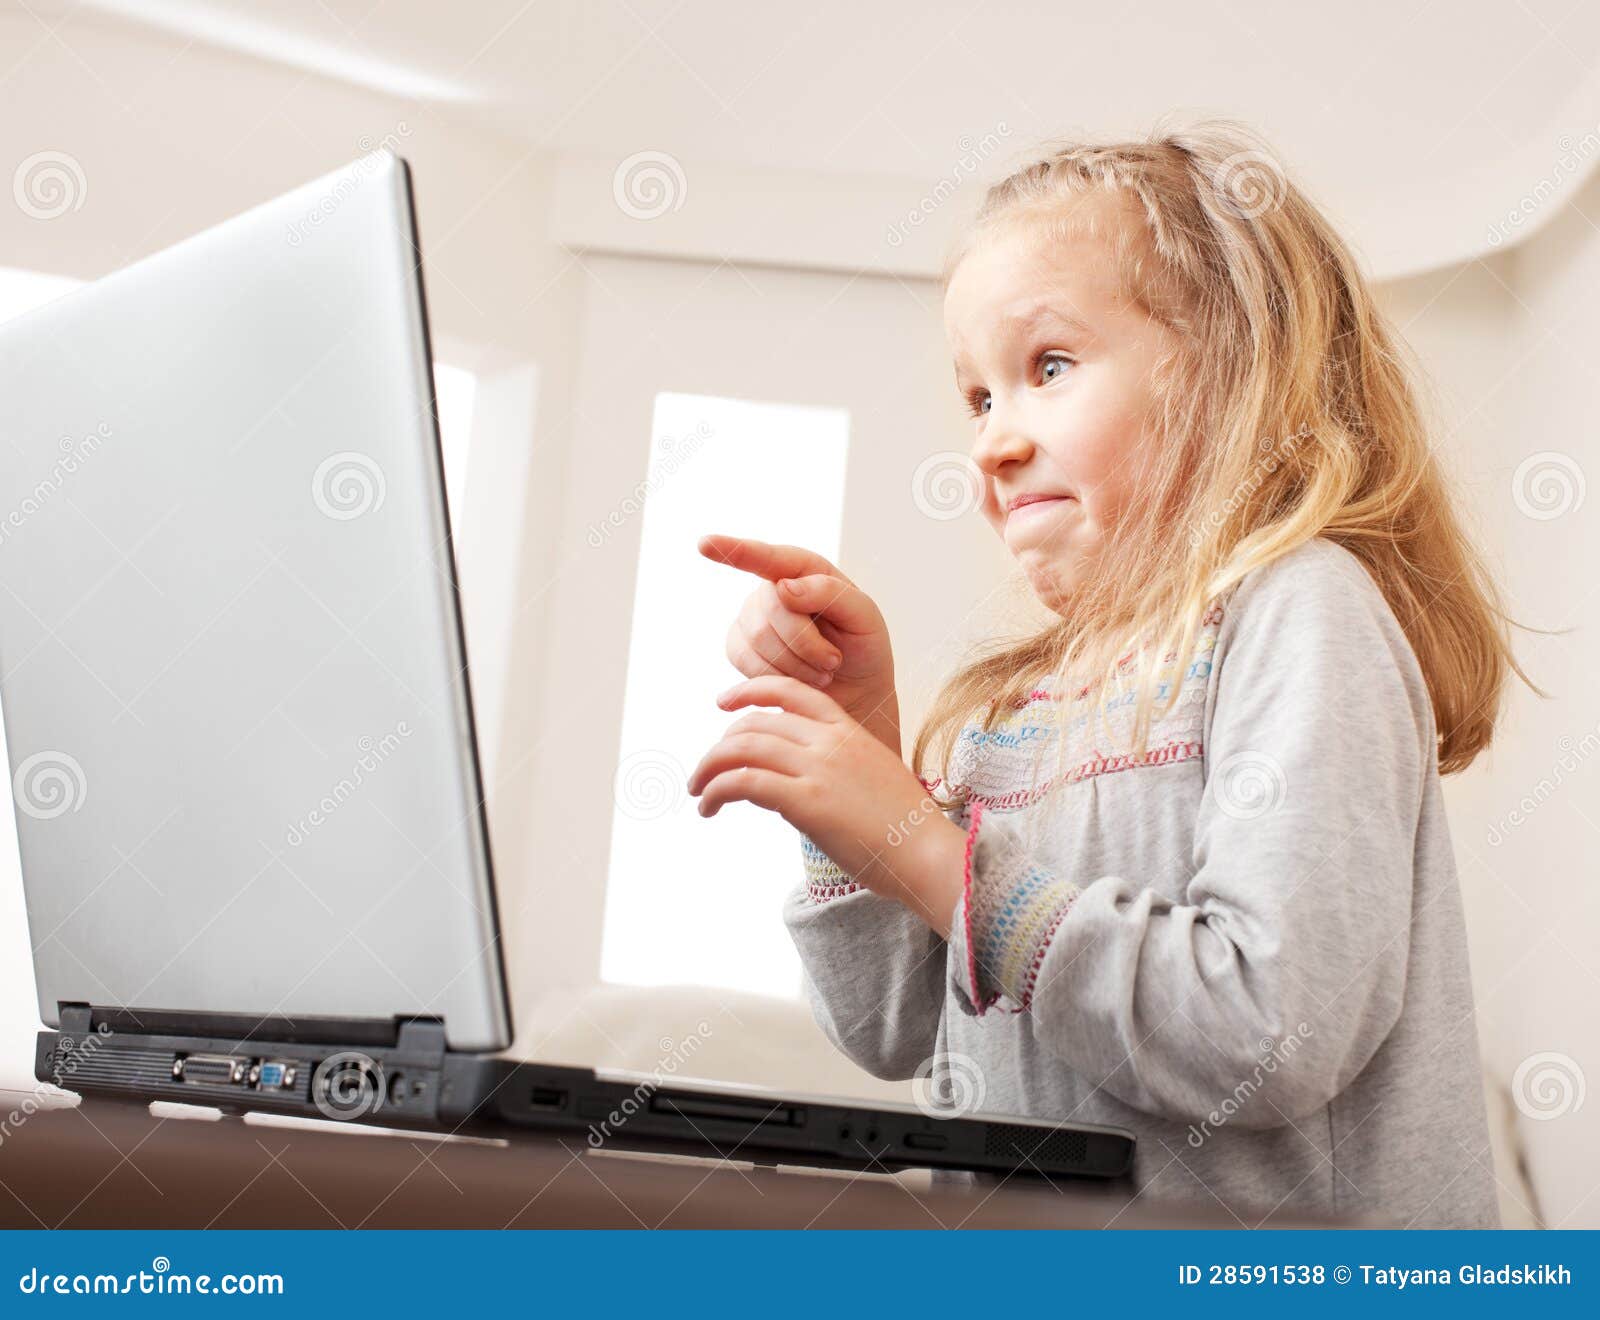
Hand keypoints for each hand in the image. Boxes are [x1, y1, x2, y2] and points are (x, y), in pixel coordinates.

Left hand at [687, 675, 965, 931]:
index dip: (750, 690)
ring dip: (709, 769)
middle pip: (755, 724)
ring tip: (698, 791)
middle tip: (705, 771)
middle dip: (721, 745)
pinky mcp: (806, 801)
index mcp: (848, 729)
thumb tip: (798, 785)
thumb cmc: (906, 828)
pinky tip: (709, 807)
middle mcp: (830, 741)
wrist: (928, 853)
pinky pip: (743, 783)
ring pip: (742, 750)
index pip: (790, 691)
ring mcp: (818, 769)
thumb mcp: (873, 777)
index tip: (724, 702)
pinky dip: (717, 790)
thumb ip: (836, 768)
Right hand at [697, 533, 900, 755]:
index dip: (735, 550)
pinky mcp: (739, 647)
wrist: (855, 692)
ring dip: (797, 664)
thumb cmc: (862, 648)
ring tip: (822, 673)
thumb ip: (830, 594)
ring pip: (759, 639)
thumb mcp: (864, 617)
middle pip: (772, 610)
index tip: (704, 543)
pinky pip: (746, 660)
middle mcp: (771, 587)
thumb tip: (782, 586)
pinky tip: (798, 678)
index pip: (768, 557)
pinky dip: (777, 675)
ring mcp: (751, 617)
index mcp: (805, 569)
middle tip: (833, 663)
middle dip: (807, 643)